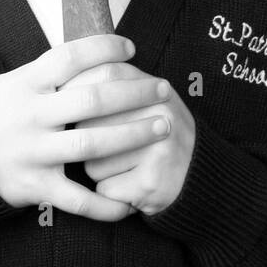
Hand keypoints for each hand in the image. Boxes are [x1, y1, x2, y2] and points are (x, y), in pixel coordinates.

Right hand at [0, 34, 172, 220]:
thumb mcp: (13, 82)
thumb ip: (49, 71)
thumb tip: (96, 50)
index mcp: (26, 84)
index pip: (68, 58)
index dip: (103, 49)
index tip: (131, 49)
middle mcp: (31, 116)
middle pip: (90, 100)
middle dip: (134, 94)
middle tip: (163, 89)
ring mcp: (34, 153)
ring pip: (91, 145)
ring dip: (132, 136)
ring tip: (162, 127)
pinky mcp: (36, 186)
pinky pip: (77, 199)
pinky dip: (105, 205)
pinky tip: (130, 203)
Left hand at [59, 60, 195, 216]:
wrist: (201, 179)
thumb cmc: (161, 137)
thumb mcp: (151, 101)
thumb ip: (118, 84)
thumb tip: (65, 76)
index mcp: (158, 91)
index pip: (107, 74)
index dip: (78, 86)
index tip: (65, 99)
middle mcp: (161, 116)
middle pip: (90, 120)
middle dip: (84, 135)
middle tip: (100, 142)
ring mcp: (157, 151)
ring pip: (92, 160)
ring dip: (98, 169)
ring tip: (123, 167)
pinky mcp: (150, 183)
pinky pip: (104, 188)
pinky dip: (110, 192)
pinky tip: (129, 186)